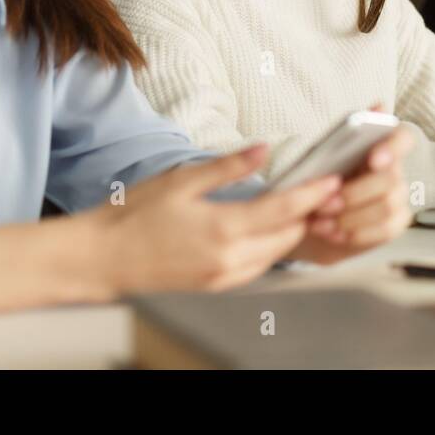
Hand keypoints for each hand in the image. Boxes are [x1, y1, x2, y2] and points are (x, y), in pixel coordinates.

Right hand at [96, 145, 340, 293]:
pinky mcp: (216, 286)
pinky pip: (257, 268)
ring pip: (276, 255)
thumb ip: (228, 167)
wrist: (101, 260)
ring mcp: (223, 277)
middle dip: (309, 213)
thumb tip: (263, 148)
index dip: (313, 194)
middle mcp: (229, 258)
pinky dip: (271, 249)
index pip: (284, 210)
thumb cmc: (134, 216)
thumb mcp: (182, 180)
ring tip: (301, 207)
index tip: (333, 179)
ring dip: (292, 232)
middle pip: (288, 236)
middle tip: (323, 190)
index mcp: (223, 228)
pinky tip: (267, 230)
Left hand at [286, 127, 414, 263]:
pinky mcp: (395, 224)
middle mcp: (394, 170)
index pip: (403, 138)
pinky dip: (357, 234)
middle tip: (324, 203)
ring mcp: (398, 198)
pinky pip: (387, 229)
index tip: (373, 159)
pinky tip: (334, 233)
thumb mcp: (321, 155)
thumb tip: (379, 105)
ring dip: (350, 216)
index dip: (393, 147)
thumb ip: (349, 133)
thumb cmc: (317, 181)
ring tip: (321, 221)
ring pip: (387, 206)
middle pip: (391, 179)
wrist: (307, 220)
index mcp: (379, 146)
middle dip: (355, 193)